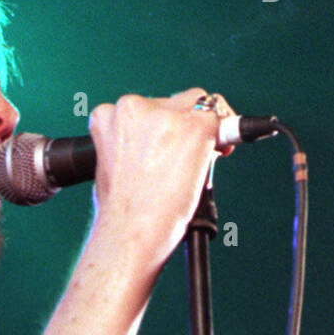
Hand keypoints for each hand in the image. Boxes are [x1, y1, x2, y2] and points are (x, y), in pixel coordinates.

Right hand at [88, 87, 235, 270]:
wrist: (130, 231)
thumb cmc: (119, 212)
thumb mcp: (111, 168)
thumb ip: (132, 146)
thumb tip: (158, 146)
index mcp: (108, 117)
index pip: (142, 107)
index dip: (160, 125)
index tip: (167, 144)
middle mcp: (133, 107)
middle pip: (172, 103)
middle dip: (182, 126)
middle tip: (186, 156)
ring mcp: (165, 115)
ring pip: (198, 106)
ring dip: (201, 130)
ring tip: (197, 162)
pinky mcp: (195, 126)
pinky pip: (221, 120)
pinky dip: (225, 134)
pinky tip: (220, 153)